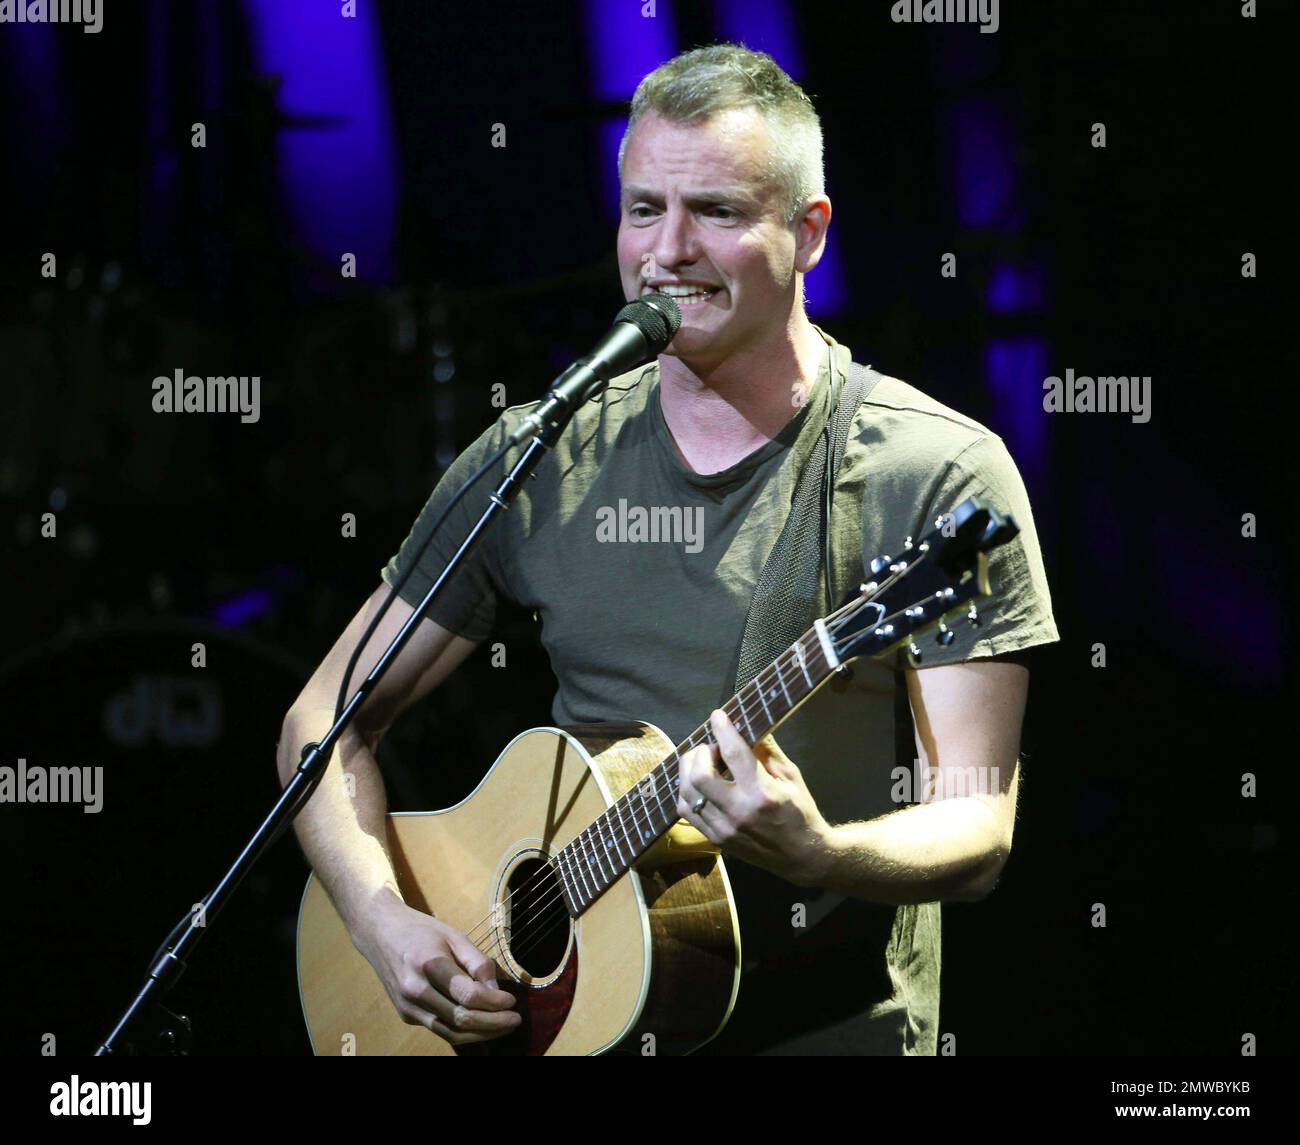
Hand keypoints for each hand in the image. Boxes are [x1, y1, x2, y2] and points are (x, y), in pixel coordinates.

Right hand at [350, 898, 521, 1045]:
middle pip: (461, 1019)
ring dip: (480, 1034)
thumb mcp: (455, 936)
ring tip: (503, 1027)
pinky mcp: (406, 1015)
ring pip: (450, 1032)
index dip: (495, 1003)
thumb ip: (478, 963)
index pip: (468, 996)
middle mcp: (416, 990)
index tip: (512, 1001)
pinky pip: (440, 1029)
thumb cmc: (422, 931)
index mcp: (430, 965)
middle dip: (493, 1024)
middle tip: (515, 1020)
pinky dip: (463, 1032)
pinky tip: (481, 1025)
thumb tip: (496, 991)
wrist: (380, 933)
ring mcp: (408, 1006)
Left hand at [676, 709, 833, 885]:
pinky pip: (686, 810)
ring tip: (703, 763)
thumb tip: (746, 724)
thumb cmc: (800, 812)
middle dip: (701, 752)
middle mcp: (740, 812)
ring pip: (687, 792)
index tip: (717, 716)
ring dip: (689, 769)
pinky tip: (699, 783)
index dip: (722, 729)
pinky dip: (687, 790)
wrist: (802, 856)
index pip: (733, 753)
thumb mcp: (790, 776)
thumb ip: (766, 750)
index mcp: (763, 793)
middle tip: (713, 748)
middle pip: (700, 774)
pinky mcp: (716, 839)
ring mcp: (724, 828)